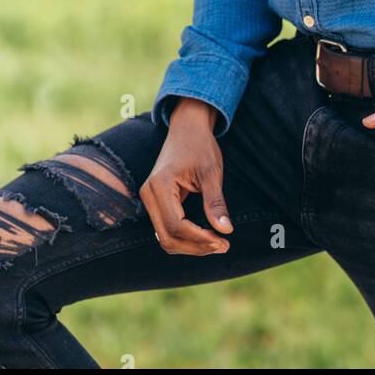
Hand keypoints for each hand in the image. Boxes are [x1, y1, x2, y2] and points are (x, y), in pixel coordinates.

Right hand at [138, 98, 233, 254]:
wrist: (187, 127)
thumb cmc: (200, 145)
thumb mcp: (211, 172)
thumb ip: (215, 202)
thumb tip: (226, 230)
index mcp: (159, 185)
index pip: (176, 225)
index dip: (200, 238)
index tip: (223, 240)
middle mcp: (148, 194)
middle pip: (167, 237)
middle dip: (195, 247)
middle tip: (223, 245)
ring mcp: (149, 199)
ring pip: (165, 237)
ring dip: (190, 246)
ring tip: (217, 243)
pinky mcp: (155, 202)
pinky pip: (166, 228)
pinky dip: (185, 237)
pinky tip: (206, 236)